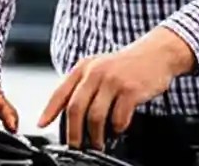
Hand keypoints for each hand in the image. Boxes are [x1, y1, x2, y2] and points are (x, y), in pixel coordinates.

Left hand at [37, 27, 195, 150]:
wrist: (156, 54)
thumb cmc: (126, 66)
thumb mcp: (100, 69)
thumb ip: (84, 87)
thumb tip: (67, 114)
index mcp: (84, 67)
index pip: (61, 92)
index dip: (49, 110)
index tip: (42, 124)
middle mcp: (95, 72)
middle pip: (75, 108)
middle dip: (73, 133)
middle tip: (75, 146)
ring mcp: (112, 80)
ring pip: (95, 117)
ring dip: (95, 136)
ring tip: (98, 144)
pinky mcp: (130, 89)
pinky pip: (118, 118)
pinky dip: (117, 128)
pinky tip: (119, 128)